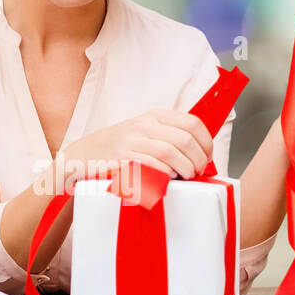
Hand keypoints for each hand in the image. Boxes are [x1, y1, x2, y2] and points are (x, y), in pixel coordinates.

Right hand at [63, 110, 214, 186]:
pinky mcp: (123, 158)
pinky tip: (167, 178)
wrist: (87, 153)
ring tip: (185, 176)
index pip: (193, 123)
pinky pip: (153, 166)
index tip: (207, 157)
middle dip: (198, 160)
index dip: (206, 143)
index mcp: (155, 116)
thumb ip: (171, 135)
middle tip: (197, 171)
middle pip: (185, 140)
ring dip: (184, 168)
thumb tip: (203, 152)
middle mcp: (144, 125)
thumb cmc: (122, 146)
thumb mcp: (146, 130)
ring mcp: (132, 140)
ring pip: (171, 152)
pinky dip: (165, 174)